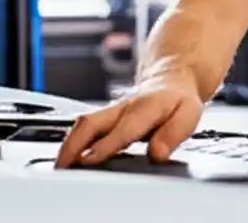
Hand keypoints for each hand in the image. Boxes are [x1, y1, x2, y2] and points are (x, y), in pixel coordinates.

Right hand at [54, 72, 203, 168]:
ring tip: (59, 168)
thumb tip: (157, 153)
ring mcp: (110, 110)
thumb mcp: (188, 116)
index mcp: (146, 108)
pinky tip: (67, 160)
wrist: (171, 78)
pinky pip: (84, 127)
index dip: (105, 145)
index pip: (123, 130)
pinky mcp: (104, 115)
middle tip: (61, 168)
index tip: (89, 161)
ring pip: (82, 124)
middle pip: (90, 123)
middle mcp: (123, 108)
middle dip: (73, 146)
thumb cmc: (178, 102)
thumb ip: (173, 134)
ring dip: (68, 146)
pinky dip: (72, 143)